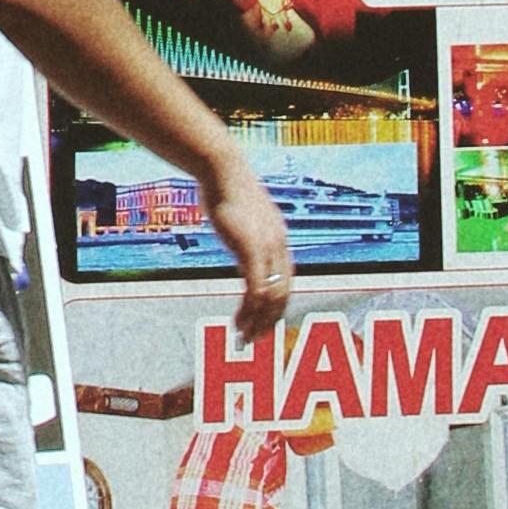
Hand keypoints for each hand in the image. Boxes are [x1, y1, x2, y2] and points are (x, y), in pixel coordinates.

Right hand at [201, 142, 293, 338]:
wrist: (221, 169)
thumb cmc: (225, 188)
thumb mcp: (241, 214)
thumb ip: (246, 232)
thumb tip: (241, 242)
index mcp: (278, 239)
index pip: (285, 283)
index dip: (276, 307)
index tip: (262, 323)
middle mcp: (278, 246)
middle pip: (282, 295)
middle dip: (269, 322)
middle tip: (254, 340)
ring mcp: (267, 248)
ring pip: (270, 298)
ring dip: (257, 321)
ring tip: (243, 336)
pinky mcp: (251, 249)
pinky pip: (256, 289)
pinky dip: (249, 311)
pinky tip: (237, 321)